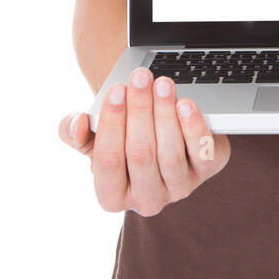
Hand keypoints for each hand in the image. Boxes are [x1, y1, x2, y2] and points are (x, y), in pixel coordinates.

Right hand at [59, 66, 230, 215]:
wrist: (159, 139)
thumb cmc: (122, 140)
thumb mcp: (93, 140)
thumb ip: (74, 133)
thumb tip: (78, 123)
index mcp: (112, 196)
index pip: (107, 161)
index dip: (112, 123)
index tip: (116, 89)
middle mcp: (145, 200)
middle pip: (141, 154)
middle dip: (140, 111)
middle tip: (140, 77)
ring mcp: (177, 189)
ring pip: (170, 154)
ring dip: (166, 114)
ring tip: (162, 84)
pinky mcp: (204, 174)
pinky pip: (201, 154)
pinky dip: (194, 128)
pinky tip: (186, 104)